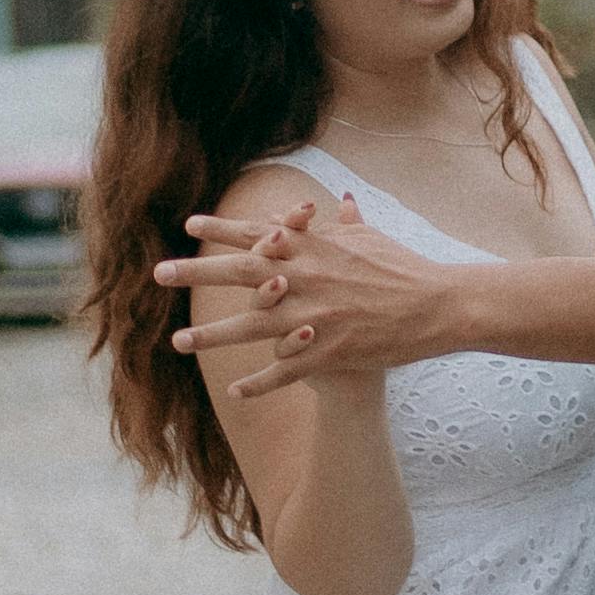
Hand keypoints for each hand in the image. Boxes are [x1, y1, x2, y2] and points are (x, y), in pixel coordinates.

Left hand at [160, 188, 448, 396]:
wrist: (437, 305)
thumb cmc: (405, 268)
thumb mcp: (373, 238)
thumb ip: (346, 223)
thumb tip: (338, 202)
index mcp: (314, 249)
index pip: (259, 234)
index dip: (222, 230)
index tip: (189, 225)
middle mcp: (306, 279)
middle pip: (240, 274)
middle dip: (196, 273)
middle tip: (158, 272)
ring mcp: (314, 317)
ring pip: (252, 328)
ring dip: (212, 335)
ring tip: (177, 341)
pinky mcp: (329, 351)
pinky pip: (286, 370)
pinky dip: (261, 382)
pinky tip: (235, 392)